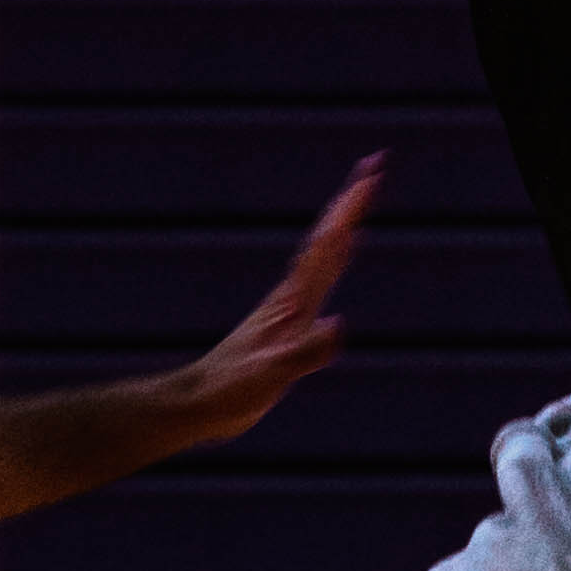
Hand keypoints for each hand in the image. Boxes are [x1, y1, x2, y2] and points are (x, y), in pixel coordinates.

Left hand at [145, 156, 383, 450]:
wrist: (197, 404)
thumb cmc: (230, 392)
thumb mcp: (272, 375)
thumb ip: (306, 352)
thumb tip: (339, 325)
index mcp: (292, 302)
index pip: (326, 246)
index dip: (349, 211)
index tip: (371, 175)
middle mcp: (290, 297)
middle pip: (325, 239)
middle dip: (350, 204)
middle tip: (373, 166)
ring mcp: (286, 308)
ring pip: (320, 255)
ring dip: (342, 225)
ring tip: (358, 200)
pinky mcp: (284, 324)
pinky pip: (317, 281)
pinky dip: (333, 260)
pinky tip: (340, 255)